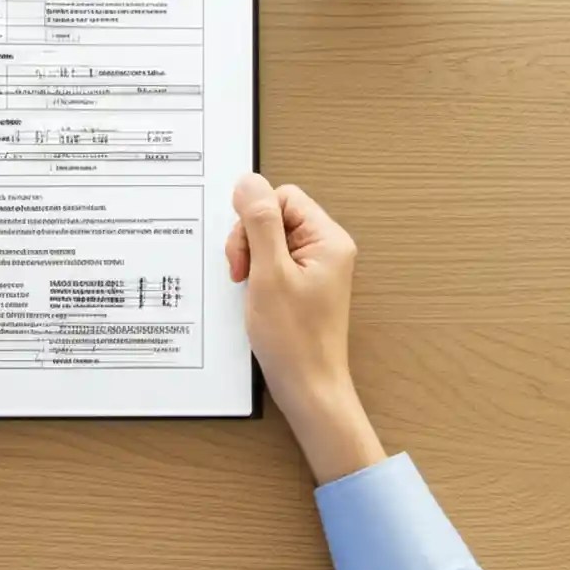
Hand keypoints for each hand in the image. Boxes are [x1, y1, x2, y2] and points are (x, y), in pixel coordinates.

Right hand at [226, 174, 383, 483]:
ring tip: (248, 288)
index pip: (282, 198)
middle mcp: (325, 249)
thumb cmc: (294, 340)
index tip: (244, 256)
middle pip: (274, 216)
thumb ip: (259, 224)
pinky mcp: (302, 286)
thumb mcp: (268, 274)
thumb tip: (248, 182)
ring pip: (269, 240)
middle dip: (248, 241)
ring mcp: (314, 268)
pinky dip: (256, 275)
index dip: (253, 221)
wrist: (308, 387)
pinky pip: (272, 262)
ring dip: (250, 259)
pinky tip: (253, 296)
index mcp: (328, 240)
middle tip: (242, 274)